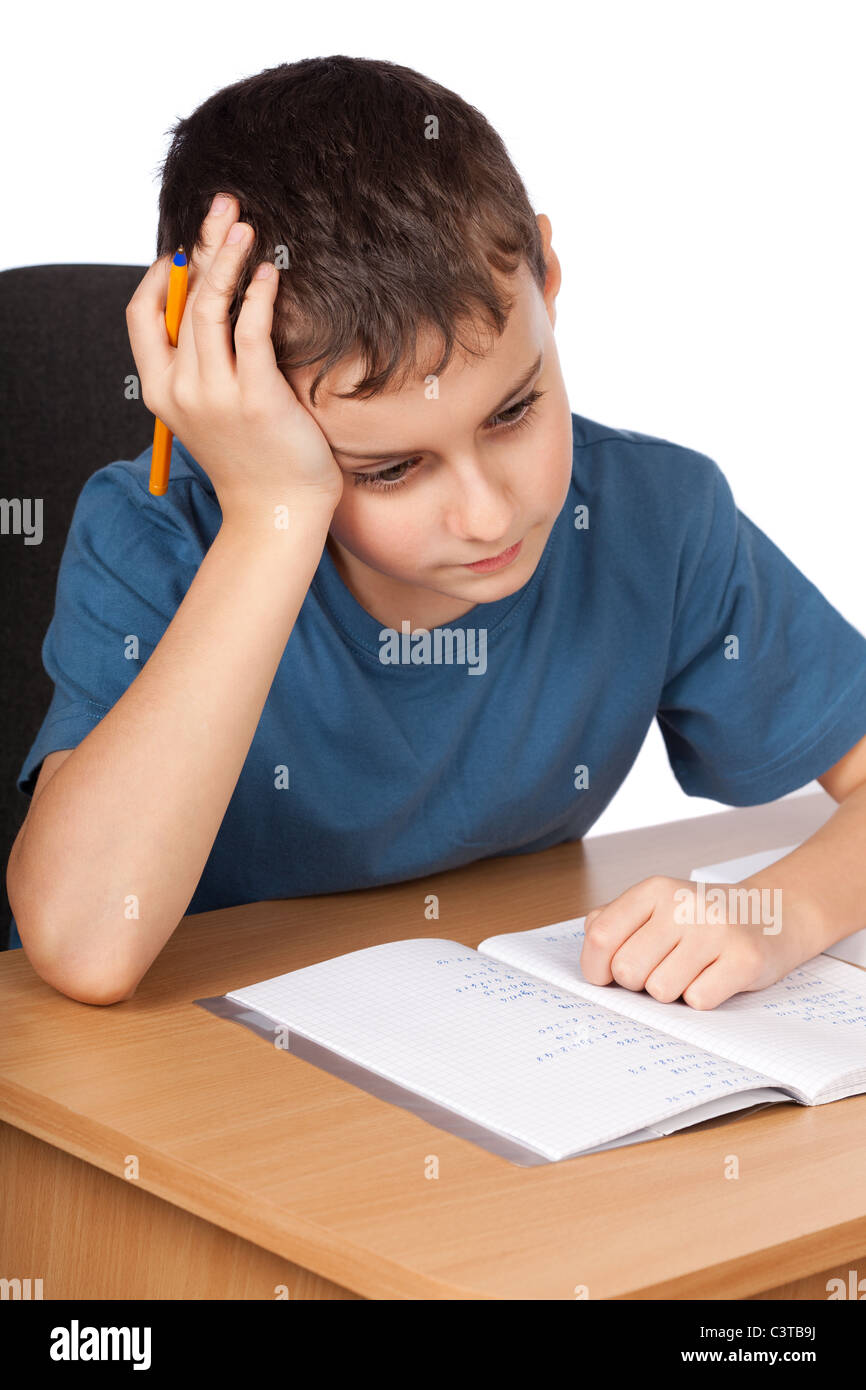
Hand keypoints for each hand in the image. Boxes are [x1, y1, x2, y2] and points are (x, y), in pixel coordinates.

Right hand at [126, 194, 343, 525]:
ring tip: (246, 226)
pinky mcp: (256, 398)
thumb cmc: (254, 457)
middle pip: (178, 300)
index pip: (140, 316)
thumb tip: (214, 306)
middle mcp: (181, 390)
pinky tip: (269, 273)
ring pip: (207, 306)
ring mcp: (216, 395)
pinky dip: (256, 294)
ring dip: (226, 258)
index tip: (185, 248)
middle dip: (201, 246)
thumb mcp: (211, 410)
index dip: (157, 275)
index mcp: (161, 391)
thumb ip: (203, 366)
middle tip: (224, 207)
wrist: (277, 511)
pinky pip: (250, 331)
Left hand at [580, 875, 811, 1009]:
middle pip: (627, 970)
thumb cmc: (703, 920)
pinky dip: (702, 998)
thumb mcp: (656, 907)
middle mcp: (684, 905)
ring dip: (672, 992)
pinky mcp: (745, 959)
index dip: (595, 968)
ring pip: (661, 991)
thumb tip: (592, 951)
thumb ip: (615, 922)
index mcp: (654, 890)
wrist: (772, 914)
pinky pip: (698, 1001)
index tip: (605, 977)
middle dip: (638, 982)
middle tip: (661, 969)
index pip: (600, 936)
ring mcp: (717, 930)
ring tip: (691, 971)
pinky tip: (714, 977)